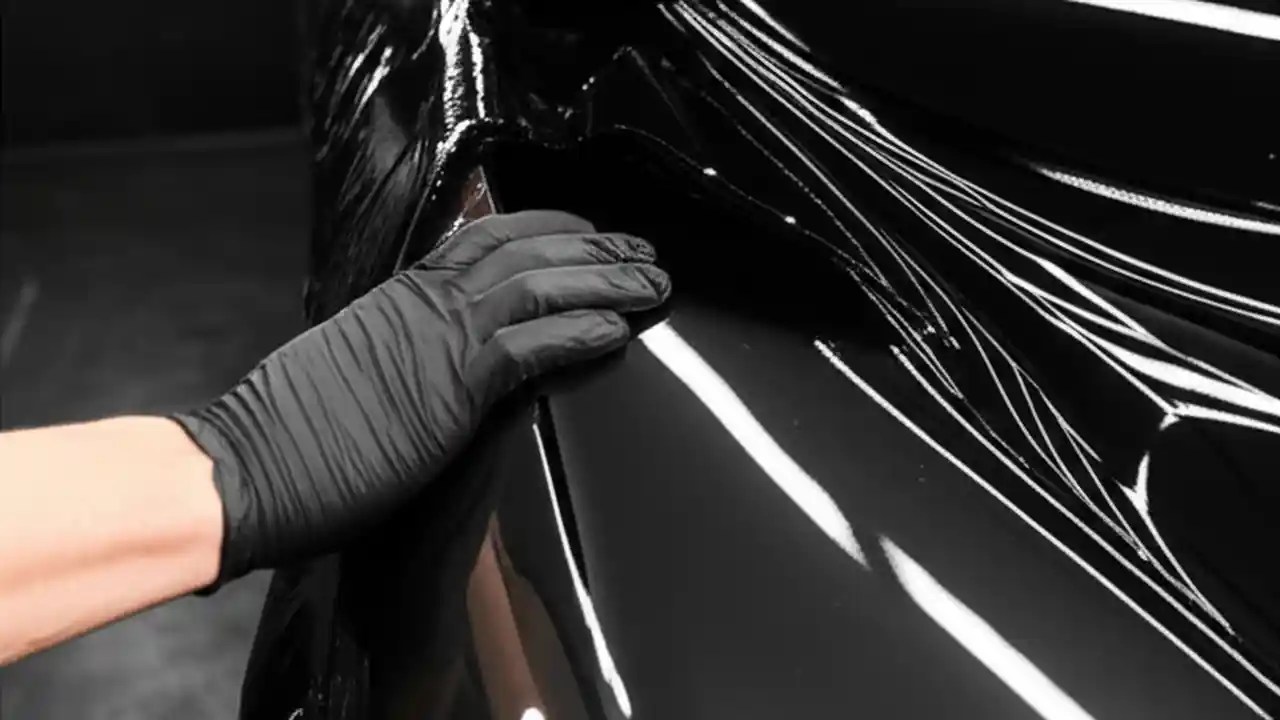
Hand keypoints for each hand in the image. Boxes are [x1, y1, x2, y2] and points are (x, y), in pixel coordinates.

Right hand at [173, 210, 669, 586]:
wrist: (246, 474)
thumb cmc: (290, 439)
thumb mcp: (347, 370)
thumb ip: (396, 348)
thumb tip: (425, 347)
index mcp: (397, 295)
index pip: (483, 237)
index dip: (545, 227)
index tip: (587, 229)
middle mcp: (420, 303)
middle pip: (524, 250)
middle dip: (593, 246)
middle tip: (641, 249)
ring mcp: (435, 339)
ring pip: (539, 286)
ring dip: (605, 281)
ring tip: (653, 283)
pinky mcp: (446, 387)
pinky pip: (528, 346)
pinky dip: (578, 333)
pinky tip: (616, 331)